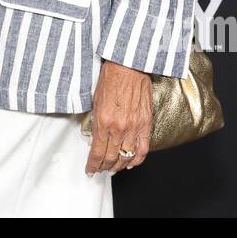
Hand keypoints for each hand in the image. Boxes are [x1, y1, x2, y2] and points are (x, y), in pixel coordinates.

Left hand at [85, 59, 151, 174]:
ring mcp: (134, 127)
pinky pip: (143, 149)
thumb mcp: (95, 102)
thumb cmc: (110, 79)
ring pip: (126, 157)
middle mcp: (119, 127)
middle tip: (100, 170)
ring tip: (114, 169)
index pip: (97, 152)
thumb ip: (96, 123)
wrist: (128, 67)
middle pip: (112, 157)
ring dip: (119, 166)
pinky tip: (131, 164)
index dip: (93, 164)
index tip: (90, 169)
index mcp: (104, 121)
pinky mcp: (146, 124)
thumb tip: (95, 139)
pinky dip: (137, 160)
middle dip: (104, 167)